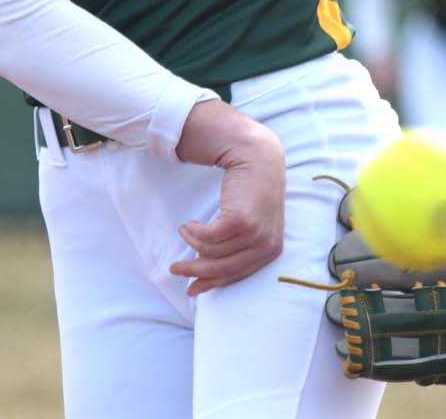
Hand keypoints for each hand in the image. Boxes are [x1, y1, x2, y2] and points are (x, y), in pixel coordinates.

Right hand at [169, 99, 285, 295]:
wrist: (257, 157)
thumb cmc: (251, 190)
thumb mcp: (250, 222)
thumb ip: (236, 245)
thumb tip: (205, 266)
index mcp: (271, 250)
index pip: (237, 274)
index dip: (212, 282)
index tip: (192, 288)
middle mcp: (266, 245)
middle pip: (223, 269)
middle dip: (195, 271)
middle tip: (174, 269)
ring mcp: (255, 234)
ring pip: (211, 251)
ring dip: (193, 241)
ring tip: (185, 229)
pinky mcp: (241, 221)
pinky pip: (207, 237)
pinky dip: (193, 232)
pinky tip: (188, 224)